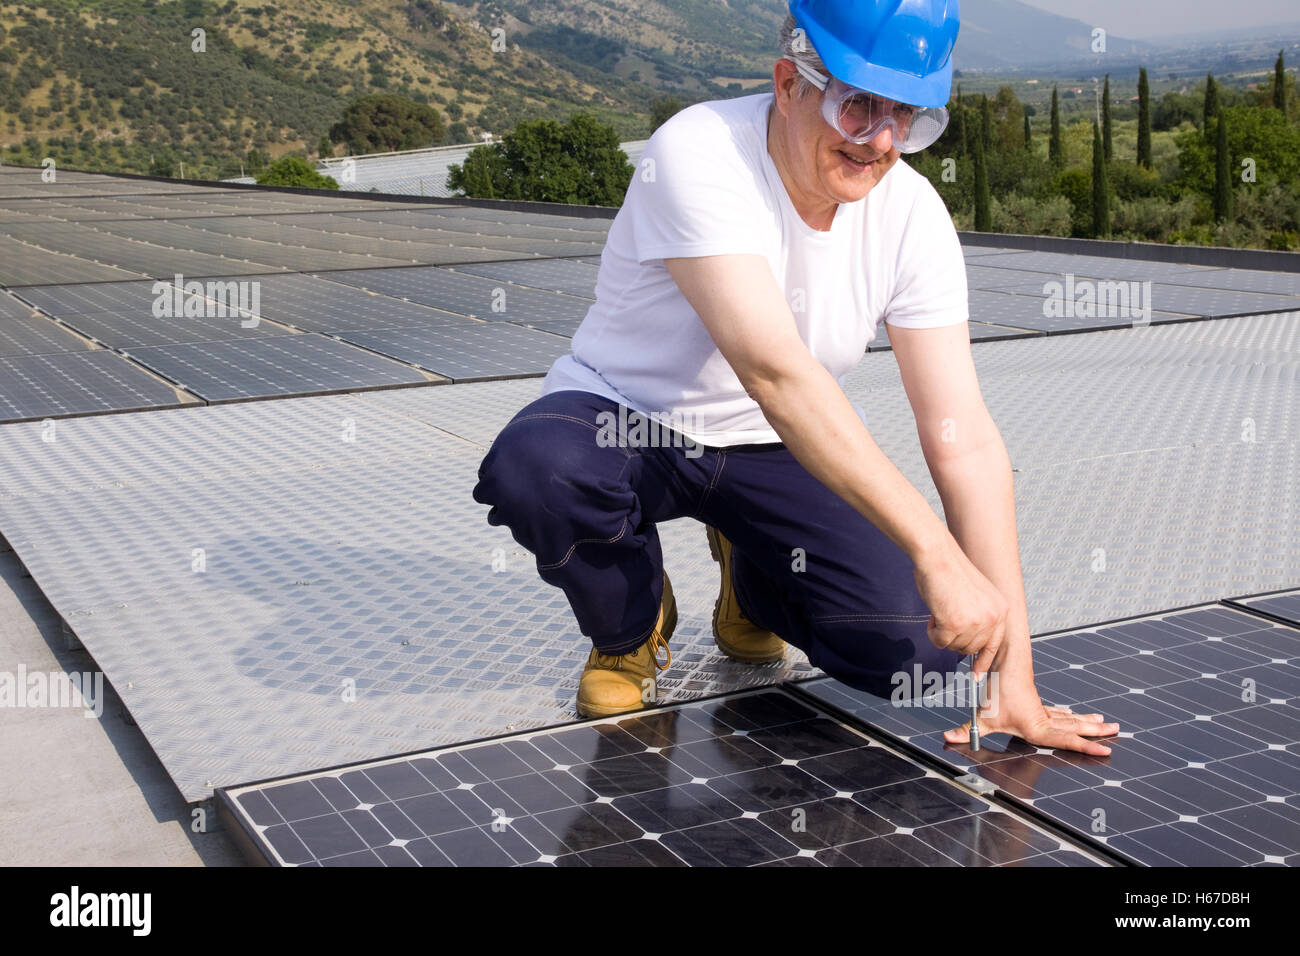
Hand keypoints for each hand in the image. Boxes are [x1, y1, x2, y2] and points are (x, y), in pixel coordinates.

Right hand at [913, 543, 1008, 679]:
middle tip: (944, 618)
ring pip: (953, 647)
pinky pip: (939, 642)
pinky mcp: (955, 626)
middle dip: (954, 639)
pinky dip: (932, 631)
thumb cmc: (950, 571)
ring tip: (940, 610)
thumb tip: (969, 641)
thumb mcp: (976, 594)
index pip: (995, 644)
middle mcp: (993, 618)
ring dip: (942, 633)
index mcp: (1001, 609)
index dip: (984, 661)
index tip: (977, 676)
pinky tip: (933, 614)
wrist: (938, 557)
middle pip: (969, 648)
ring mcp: (975, 623)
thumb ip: (979, 616)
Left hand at [944, 694, 1119, 756]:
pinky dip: (1073, 715)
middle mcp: (1044, 719)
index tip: (1106, 749)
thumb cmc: (995, 694)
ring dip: (1088, 722)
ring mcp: (1044, 711)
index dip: (1085, 746)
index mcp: (1036, 727)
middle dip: (1095, 732)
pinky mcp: (1040, 705)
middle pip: (1074, 727)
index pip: (1065, 739)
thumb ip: (966, 731)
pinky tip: (1079, 715)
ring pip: (1070, 718)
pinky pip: (1061, 713)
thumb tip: (947, 739)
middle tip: (1115, 732)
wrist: (1004, 665)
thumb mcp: (981, 717)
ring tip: (1108, 724)